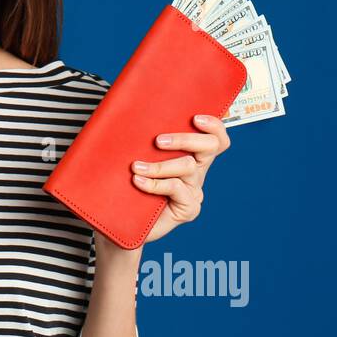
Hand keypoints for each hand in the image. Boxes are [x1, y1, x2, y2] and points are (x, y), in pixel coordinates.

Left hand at [106, 113, 231, 247]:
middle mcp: (197, 171)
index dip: (214, 125)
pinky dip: (155, 183)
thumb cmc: (126, 184)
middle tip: (158, 141)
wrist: (120, 223)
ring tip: (136, 167)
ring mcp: (194, 190)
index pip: (215, 137)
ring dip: (160, 165)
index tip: (195, 117)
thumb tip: (132, 113)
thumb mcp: (136, 157)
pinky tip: (138, 181)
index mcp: (191, 155)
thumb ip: (143, 140)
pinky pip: (176, 188)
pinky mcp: (189, 208)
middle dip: (185, 139)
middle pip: (210, 146)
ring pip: (188, 166)